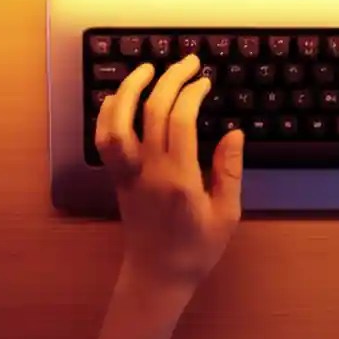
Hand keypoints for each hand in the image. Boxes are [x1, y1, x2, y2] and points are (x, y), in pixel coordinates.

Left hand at [95, 55, 243, 338]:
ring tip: (148, 68)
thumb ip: (230, 171)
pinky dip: (109, 112)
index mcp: (179, 179)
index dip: (192, 93)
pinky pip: (105, 138)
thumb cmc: (196, 249)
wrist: (156, 276)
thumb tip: (234, 132)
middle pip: (152, 112)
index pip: (180, 121)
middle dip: (170, 79)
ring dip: (130, 89)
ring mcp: (128, 173)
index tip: (205, 82)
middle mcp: (148, 171)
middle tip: (188, 62)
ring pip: (118, 121)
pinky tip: (122, 96)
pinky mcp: (117, 177)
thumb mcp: (227, 213)